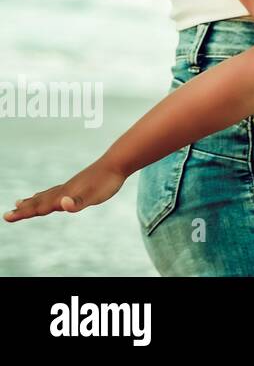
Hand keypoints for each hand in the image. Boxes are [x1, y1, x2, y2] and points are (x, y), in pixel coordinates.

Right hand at [3, 159, 126, 222]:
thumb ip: (77, 203)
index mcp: (64, 195)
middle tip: (6, 215)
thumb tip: (62, 204)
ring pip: (47, 195)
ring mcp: (70, 186)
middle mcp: (64, 190)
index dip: (24, 213)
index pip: (40, 207)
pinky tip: (53, 196)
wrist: (117, 163)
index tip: (6, 216)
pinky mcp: (79, 184)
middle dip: (23, 209)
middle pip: (39, 202)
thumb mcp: (93, 196)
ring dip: (33, 201)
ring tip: (19, 202)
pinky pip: (58, 191)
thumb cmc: (106, 182)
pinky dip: (49, 195)